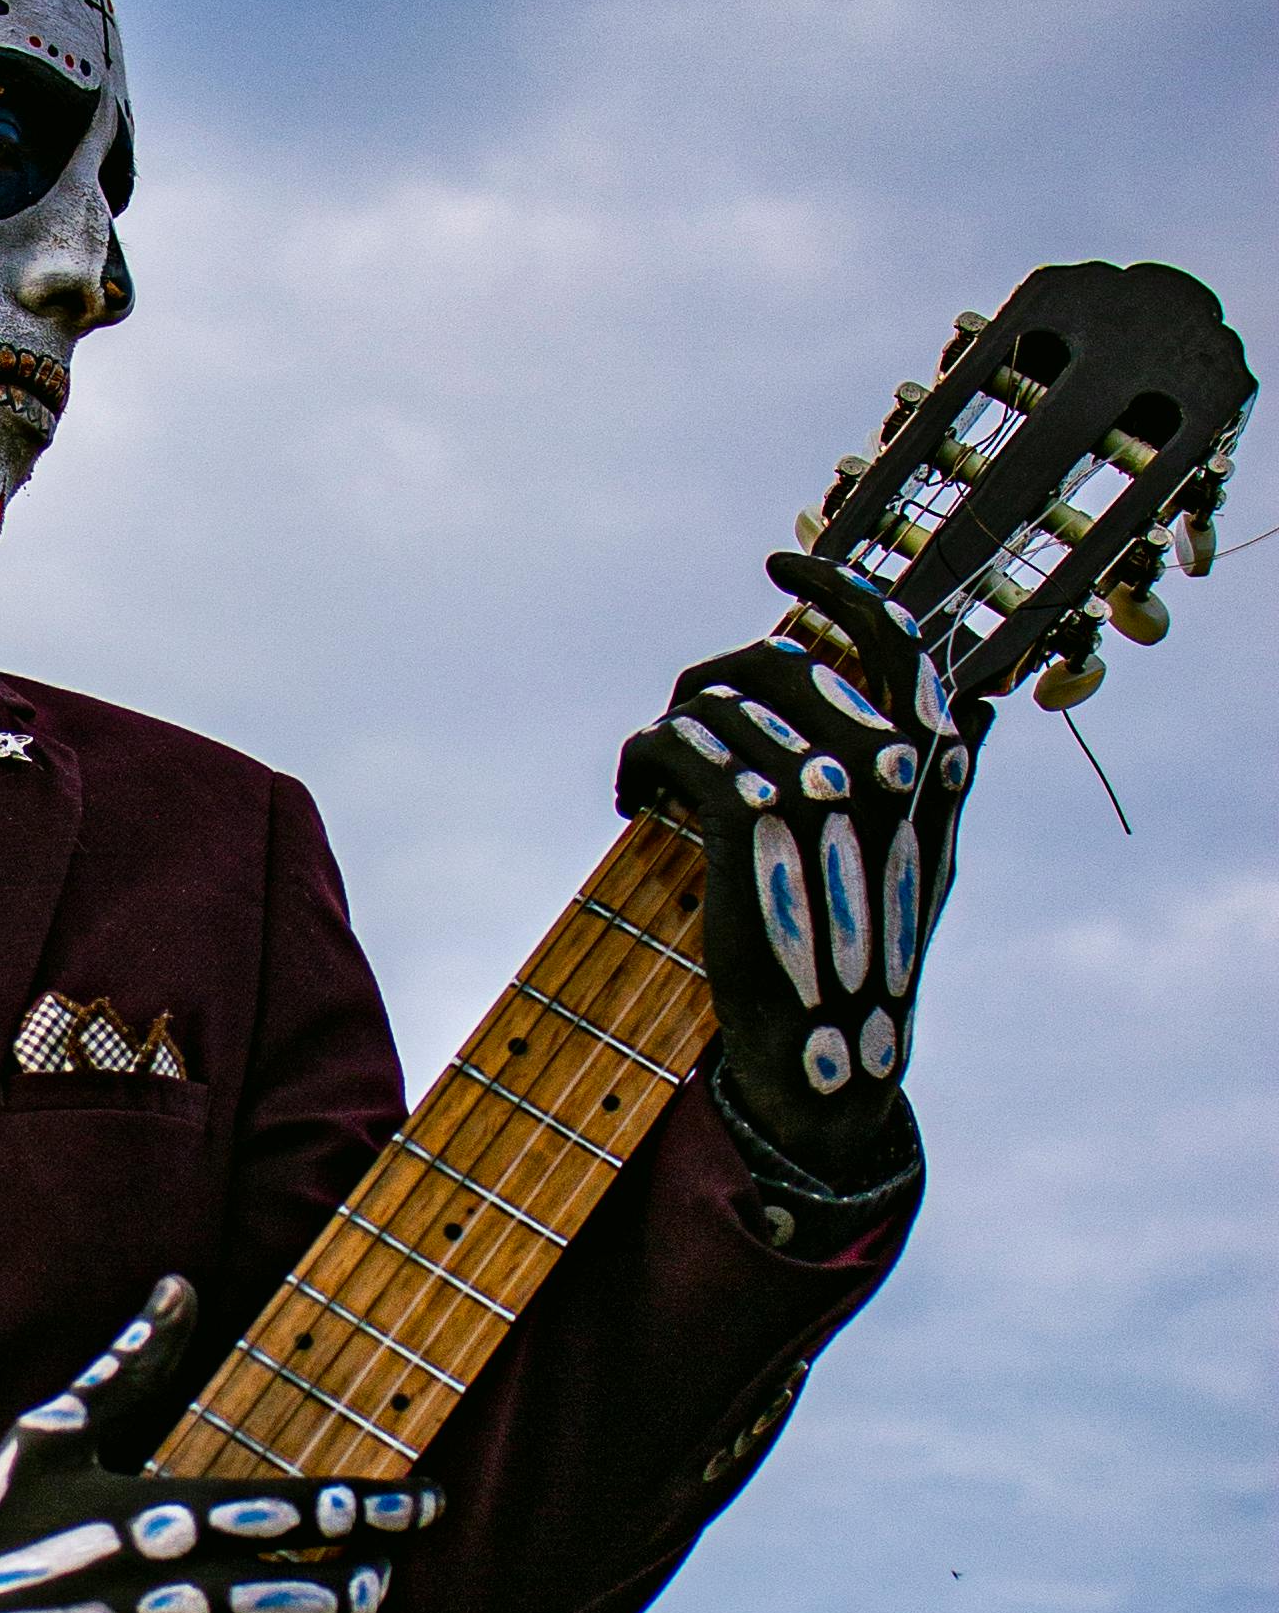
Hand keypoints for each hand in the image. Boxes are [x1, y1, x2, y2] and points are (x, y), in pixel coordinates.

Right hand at [0, 1277, 447, 1612]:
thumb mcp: (46, 1435)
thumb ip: (128, 1364)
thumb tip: (182, 1283)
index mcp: (153, 1518)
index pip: (295, 1510)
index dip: (376, 1509)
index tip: (430, 1506)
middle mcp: (167, 1600)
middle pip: (310, 1594)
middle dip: (365, 1585)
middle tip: (383, 1577)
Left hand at [616, 551, 980, 1179]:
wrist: (824, 1048)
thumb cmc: (866, 953)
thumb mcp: (931, 860)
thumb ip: (945, 776)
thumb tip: (978, 702)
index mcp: (934, 763)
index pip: (895, 637)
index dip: (835, 588)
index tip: (780, 563)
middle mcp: (884, 762)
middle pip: (777, 661)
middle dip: (715, 681)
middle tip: (684, 722)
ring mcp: (817, 784)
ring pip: (715, 701)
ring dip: (671, 734)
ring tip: (655, 783)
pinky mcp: (748, 813)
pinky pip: (674, 739)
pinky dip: (641, 760)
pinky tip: (634, 799)